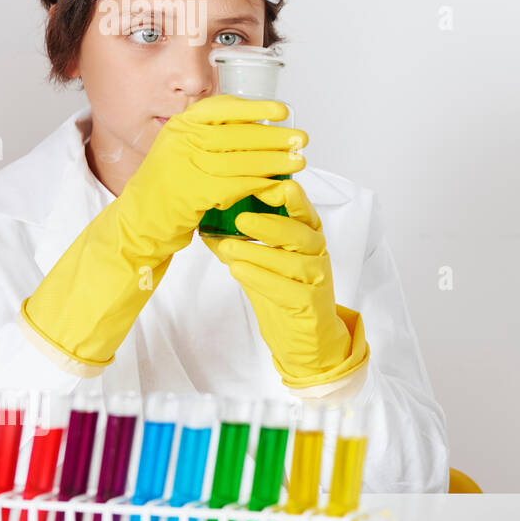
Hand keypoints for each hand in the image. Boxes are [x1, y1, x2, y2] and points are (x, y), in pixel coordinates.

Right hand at [120, 94, 307, 261]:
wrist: (140, 219)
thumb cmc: (169, 184)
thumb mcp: (182, 148)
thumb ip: (210, 135)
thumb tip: (257, 126)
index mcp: (181, 125)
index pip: (221, 108)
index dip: (255, 108)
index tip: (282, 111)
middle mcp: (181, 140)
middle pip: (237, 135)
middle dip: (274, 137)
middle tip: (301, 140)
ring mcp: (185, 166)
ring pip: (241, 160)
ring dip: (274, 161)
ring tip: (298, 161)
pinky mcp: (194, 192)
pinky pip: (237, 185)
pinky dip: (261, 183)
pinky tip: (278, 184)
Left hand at [202, 178, 368, 392]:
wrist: (303, 337)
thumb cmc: (281, 291)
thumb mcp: (259, 261)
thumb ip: (238, 240)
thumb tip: (202, 219)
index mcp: (307, 234)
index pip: (302, 208)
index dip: (286, 195)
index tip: (261, 184)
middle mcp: (317, 253)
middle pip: (301, 233)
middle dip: (272, 224)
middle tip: (241, 220)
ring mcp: (317, 279)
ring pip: (295, 262)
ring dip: (259, 254)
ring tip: (229, 249)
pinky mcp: (312, 304)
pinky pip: (289, 290)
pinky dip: (262, 279)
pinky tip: (239, 271)